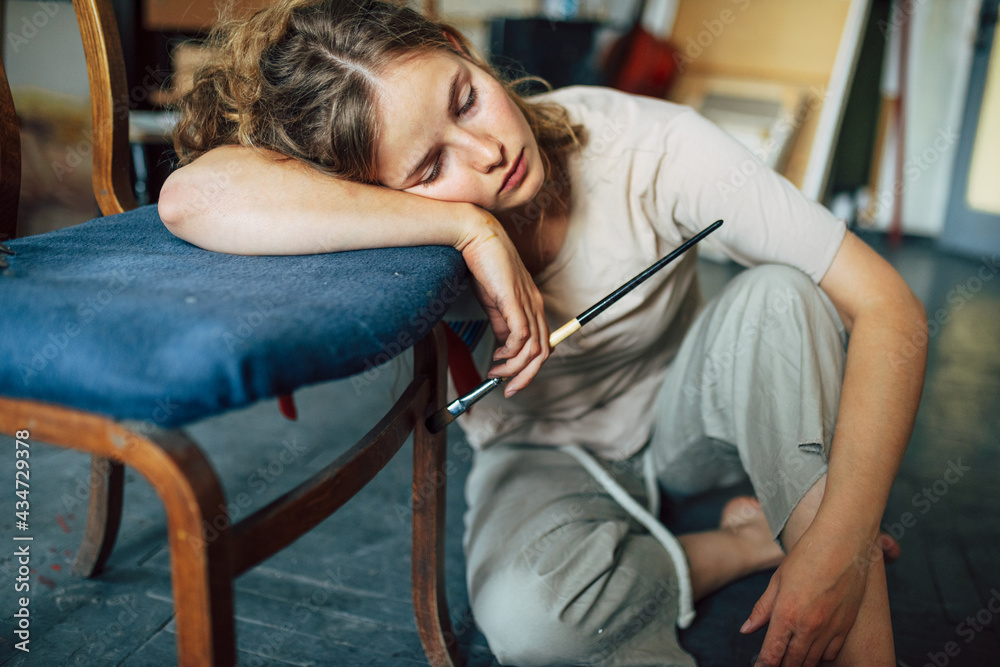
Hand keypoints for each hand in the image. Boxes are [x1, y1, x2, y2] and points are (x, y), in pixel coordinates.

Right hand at [458, 211, 548, 395]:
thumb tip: (504, 345)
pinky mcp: (514, 300)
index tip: (510, 379)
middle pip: (543, 352)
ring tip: (496, 374)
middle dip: (526, 376)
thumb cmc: (484, 264)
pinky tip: (498, 357)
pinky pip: (522, 337)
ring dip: (515, 368)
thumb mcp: (494, 300)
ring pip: (534, 349)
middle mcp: (535, 305)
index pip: (542, 343)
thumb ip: (502, 322)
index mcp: (532, 304)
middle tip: (509, 389)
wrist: (475, 235)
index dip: (529, 366)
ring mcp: (527, 302)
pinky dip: (511, 353)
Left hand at [742, 522, 879, 665]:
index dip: (765, 665)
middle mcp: (809, 627)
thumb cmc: (807, 556)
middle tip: (774, 664)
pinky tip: (813, 650)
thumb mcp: (777, 580)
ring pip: (813, 661)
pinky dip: (821, 657)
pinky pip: (832, 653)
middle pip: (793, 662)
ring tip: (791, 660)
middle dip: (782, 666)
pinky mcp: (846, 626)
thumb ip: (762, 609)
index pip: (773, 654)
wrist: (843, 543)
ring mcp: (830, 629)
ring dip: (800, 663)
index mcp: (787, 614)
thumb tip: (747, 629)